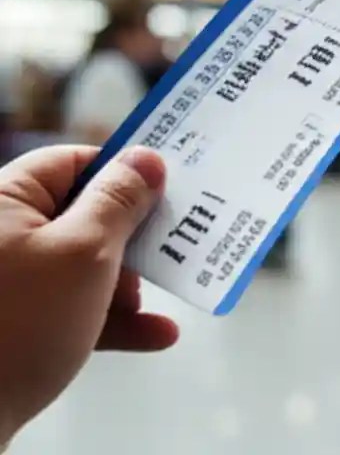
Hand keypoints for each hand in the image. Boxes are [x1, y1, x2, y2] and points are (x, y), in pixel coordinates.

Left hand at [0, 145, 177, 443]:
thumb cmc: (17, 324)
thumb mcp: (85, 252)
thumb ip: (120, 201)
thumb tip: (146, 159)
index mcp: (4, 200)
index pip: (72, 163)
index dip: (123, 172)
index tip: (168, 188)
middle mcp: (1, 235)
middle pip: (82, 216)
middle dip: (131, 239)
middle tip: (168, 251)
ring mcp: (8, 282)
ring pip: (82, 266)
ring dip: (127, 285)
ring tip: (152, 305)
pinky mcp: (16, 324)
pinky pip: (73, 308)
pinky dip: (112, 319)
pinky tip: (153, 333)